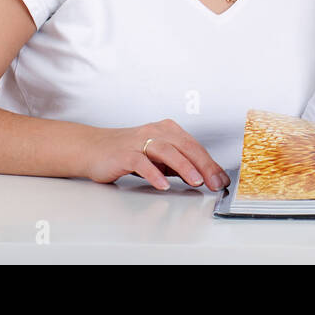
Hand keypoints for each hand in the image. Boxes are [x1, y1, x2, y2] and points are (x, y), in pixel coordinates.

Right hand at [83, 119, 230, 191]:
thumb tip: (204, 176)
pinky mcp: (124, 154)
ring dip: (184, 166)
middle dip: (203, 165)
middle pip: (185, 146)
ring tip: (196, 181)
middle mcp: (156, 132)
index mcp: (167, 130)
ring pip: (167, 151)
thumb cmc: (128, 152)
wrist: (93, 148)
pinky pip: (141, 162)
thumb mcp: (158, 156)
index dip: (210, 163)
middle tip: (214, 182)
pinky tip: (163, 185)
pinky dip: (154, 173)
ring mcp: (140, 142)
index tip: (221, 179)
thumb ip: (178, 163)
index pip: (194, 146)